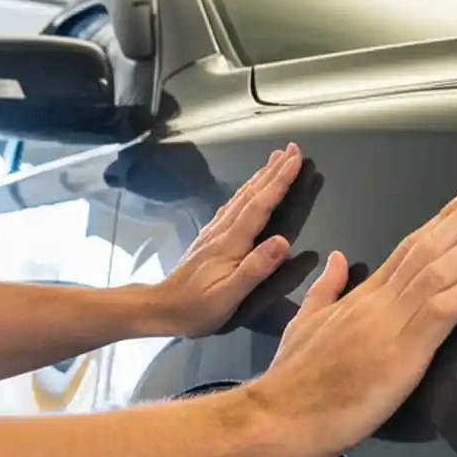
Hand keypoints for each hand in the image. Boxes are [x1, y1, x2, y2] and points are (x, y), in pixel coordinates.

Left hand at [155, 143, 303, 337]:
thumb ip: (256, 269)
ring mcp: (214, 232)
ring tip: (275, 160)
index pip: (260, 205)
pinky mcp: (210, 238)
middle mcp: (223, 230)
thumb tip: (284, 242)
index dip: (279, 181)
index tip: (296, 159)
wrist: (161, 307)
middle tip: (293, 149)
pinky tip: (248, 190)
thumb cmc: (197, 307)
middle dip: (274, 171)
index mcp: (231, 242)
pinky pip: (233, 206)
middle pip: (251, 194)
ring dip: (261, 177)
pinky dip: (246, 192)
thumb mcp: (229, 296)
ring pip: (241, 197)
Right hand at [247, 174, 456, 456]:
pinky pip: (444, 310)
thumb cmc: (293, 379)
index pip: (408, 248)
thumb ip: (326, 289)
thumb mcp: (306, 323)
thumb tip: (335, 258)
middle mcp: (380, 301)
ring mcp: (392, 323)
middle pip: (429, 248)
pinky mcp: (403, 352)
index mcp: (363, 296)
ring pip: (441, 270)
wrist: (278, 415)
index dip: (440, 221)